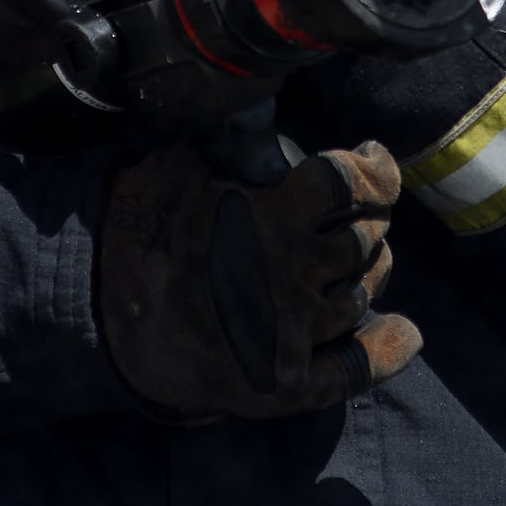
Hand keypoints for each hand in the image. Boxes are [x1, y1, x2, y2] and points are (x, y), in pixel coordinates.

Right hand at [96, 140, 420, 420]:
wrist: (100, 317)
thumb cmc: (135, 236)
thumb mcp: (175, 169)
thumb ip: (223, 148)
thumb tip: (245, 124)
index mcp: (274, 216)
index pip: (350, 183)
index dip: (375, 170)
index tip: (375, 158)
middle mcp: (294, 272)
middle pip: (363, 241)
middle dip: (372, 223)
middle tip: (363, 215)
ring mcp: (292, 329)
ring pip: (359, 296)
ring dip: (372, 273)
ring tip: (368, 260)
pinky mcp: (283, 381)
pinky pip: (350, 371)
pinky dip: (385, 353)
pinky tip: (405, 334)